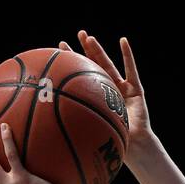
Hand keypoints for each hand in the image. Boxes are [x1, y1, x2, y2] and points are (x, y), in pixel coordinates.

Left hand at [58, 31, 152, 158]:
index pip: (79, 78)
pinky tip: (122, 41)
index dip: (69, 66)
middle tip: (74, 36)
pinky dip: (128, 55)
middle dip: (83, 50)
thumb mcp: (89, 136)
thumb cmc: (114, 144)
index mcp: (95, 99)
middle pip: (92, 66)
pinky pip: (131, 70)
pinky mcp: (136, 89)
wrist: (135, 147)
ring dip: (98, 50)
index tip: (56, 53)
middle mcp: (107, 91)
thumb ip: (74, 129)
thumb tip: (48, 131)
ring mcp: (121, 88)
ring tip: (88, 38)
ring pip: (107, 65)